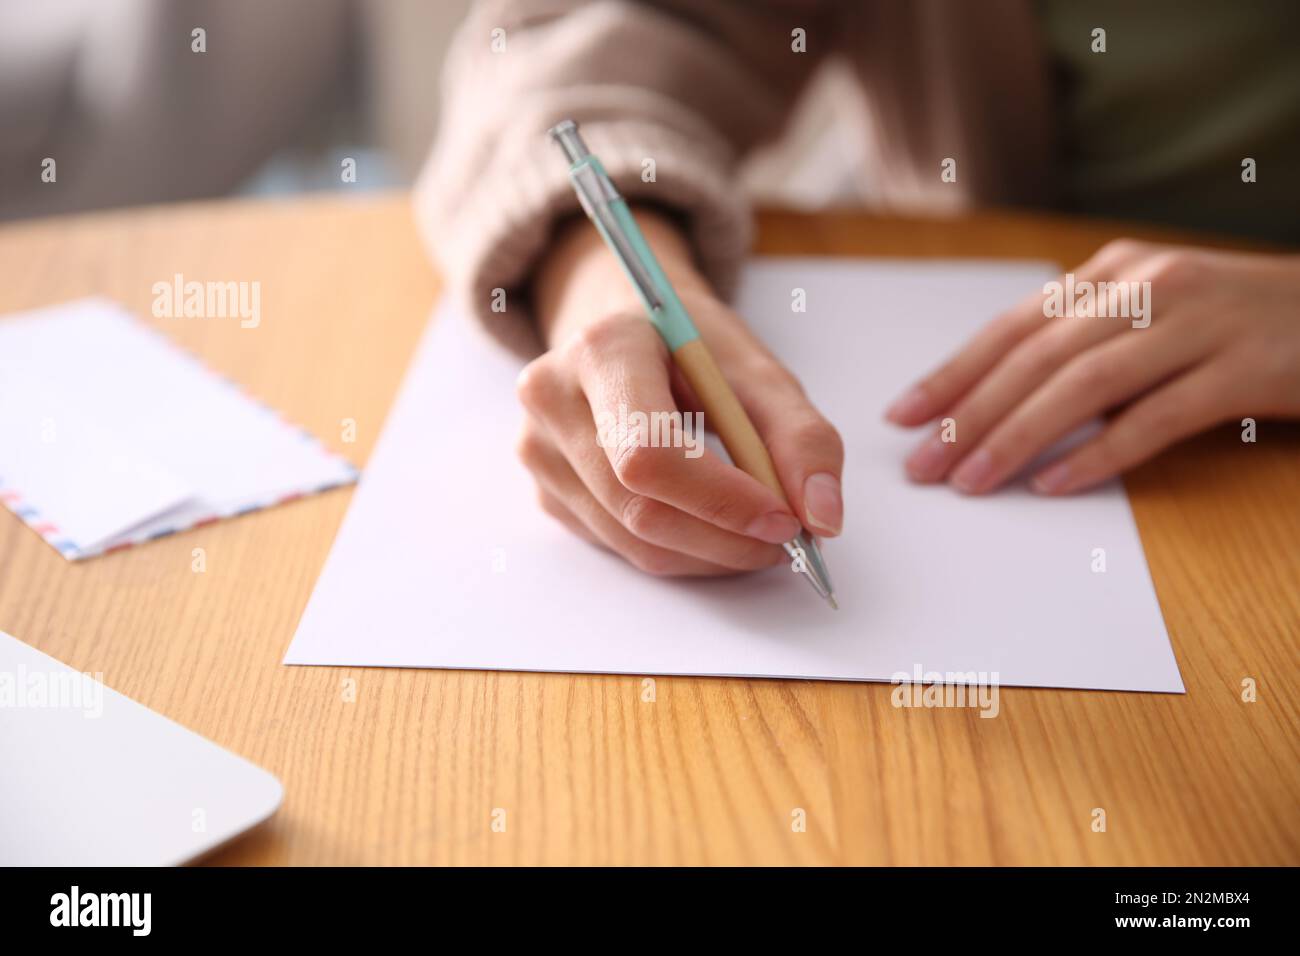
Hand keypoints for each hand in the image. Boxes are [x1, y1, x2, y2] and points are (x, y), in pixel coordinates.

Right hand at [518, 210, 843, 575]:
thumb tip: (822, 519)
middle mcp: (551, 398)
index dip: (721, 500)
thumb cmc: (693, 348)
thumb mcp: (759, 370)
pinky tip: (708, 523)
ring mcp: (538, 449)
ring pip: (632, 540)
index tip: (785, 519)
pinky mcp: (544, 491)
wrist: (629, 332)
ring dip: (709, 553)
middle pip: (640, 507)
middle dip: (726, 537)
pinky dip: (680, 552)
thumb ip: (802, 439)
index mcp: (602, 349)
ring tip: (755, 531)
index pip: (650, 454)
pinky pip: (619, 548)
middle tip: (785, 537)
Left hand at [885, 240, 1299, 493]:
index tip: (903, 416)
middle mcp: (1147, 287)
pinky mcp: (1243, 370)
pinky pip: (1156, 419)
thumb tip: (994, 402)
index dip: (953, 373)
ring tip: (970, 482)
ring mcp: (1197, 324)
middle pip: (1036, 358)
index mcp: (1113, 273)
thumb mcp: (1147, 313)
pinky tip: (1054, 485)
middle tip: (921, 466)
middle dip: (968, 416)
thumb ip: (1081, 342)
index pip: (1012, 328)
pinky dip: (1099, 455)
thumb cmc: (1229, 321)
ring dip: (1016, 438)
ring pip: (1084, 385)